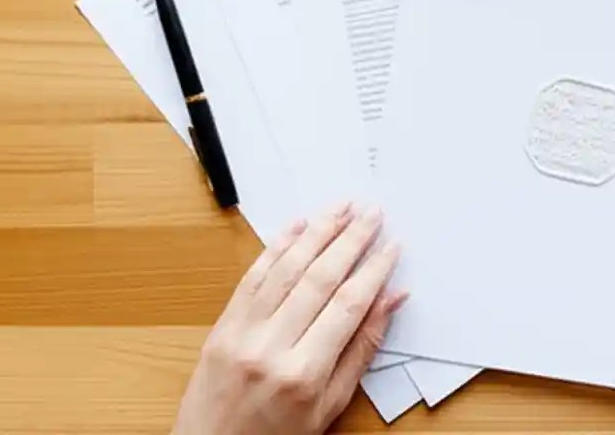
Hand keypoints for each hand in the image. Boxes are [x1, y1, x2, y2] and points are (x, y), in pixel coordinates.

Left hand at [174, 204, 405, 434]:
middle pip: (319, 279)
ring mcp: (241, 333)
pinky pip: (253, 277)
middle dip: (350, 240)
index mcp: (303, 373)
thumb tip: (391, 301)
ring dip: (316, 232)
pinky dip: (276, 247)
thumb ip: (361, 351)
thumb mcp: (330, 407)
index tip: (392, 246)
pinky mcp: (222, 325)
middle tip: (372, 212)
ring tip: (341, 207)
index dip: (373, 271)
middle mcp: (270, 347)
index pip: (347, 306)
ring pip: (286, 269)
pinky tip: (297, 225)